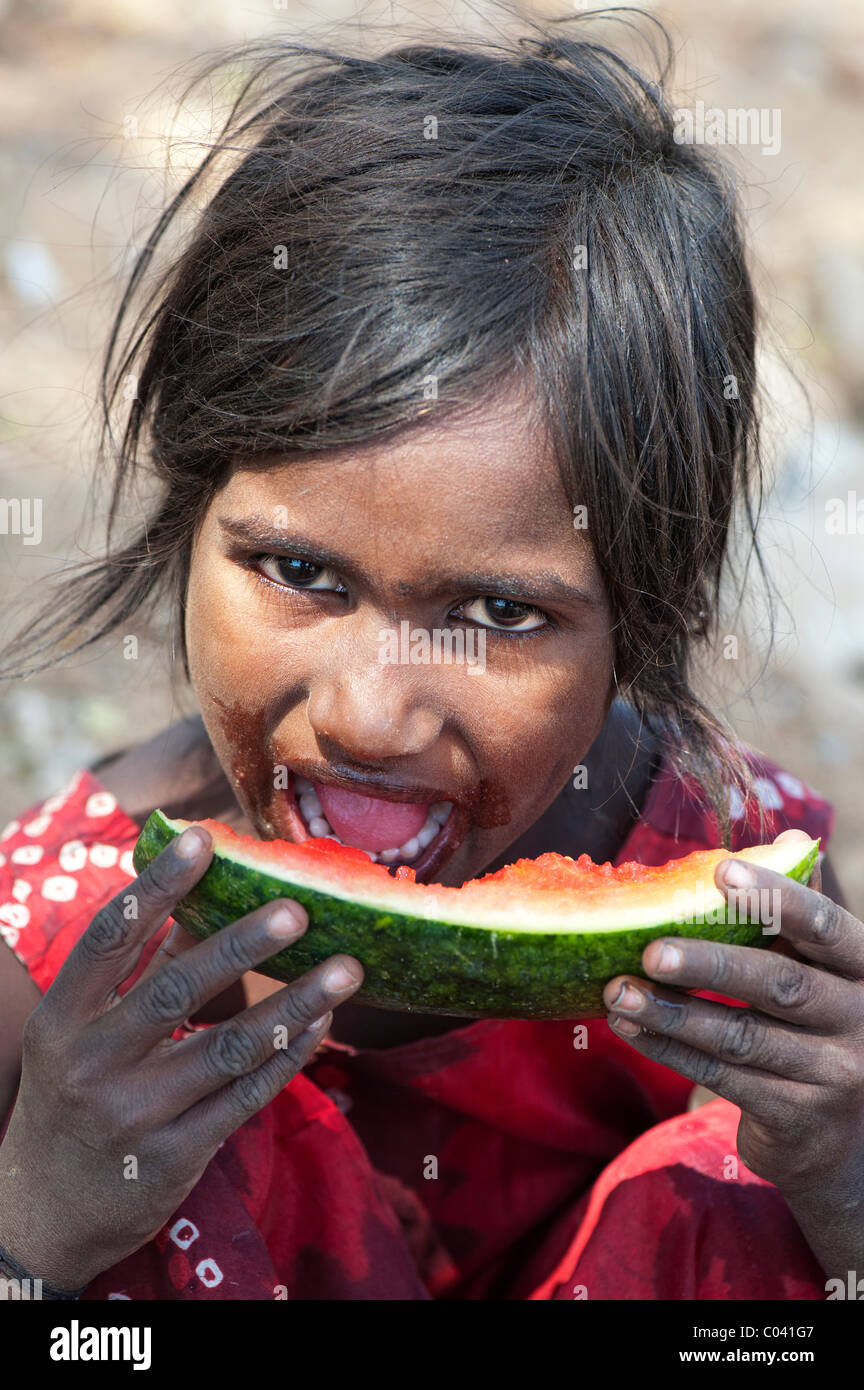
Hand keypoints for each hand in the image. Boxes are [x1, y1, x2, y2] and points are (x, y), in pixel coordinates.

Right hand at [0, 824, 362, 1290]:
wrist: (43, 1217)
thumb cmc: (68, 1103)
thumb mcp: (77, 1036)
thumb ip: (137, 972)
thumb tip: (199, 900)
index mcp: (61, 1022)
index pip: (109, 940)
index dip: (155, 886)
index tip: (202, 838)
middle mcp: (92, 1066)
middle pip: (175, 992)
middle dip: (240, 947)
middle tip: (297, 910)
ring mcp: (135, 1116)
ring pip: (227, 1050)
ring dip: (293, 1004)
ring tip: (345, 969)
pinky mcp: (175, 1157)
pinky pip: (245, 1098)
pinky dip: (288, 1057)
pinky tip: (321, 1024)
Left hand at [602, 829, 863, 1275]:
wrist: (840, 1143)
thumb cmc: (817, 1031)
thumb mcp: (824, 976)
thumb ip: (800, 920)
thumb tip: (793, 837)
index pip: (825, 927)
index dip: (775, 896)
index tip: (721, 870)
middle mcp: (861, 1020)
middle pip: (779, 984)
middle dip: (709, 964)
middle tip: (650, 950)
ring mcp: (835, 1074)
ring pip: (740, 1036)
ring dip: (671, 1012)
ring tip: (617, 991)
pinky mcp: (799, 1117)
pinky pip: (722, 1076)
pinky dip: (670, 1050)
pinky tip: (630, 1026)